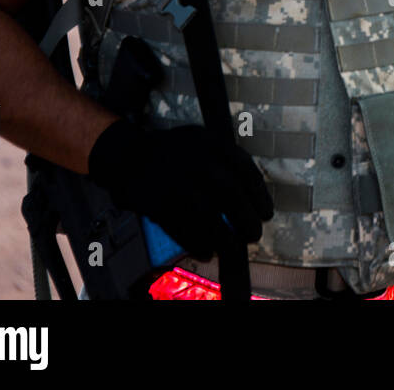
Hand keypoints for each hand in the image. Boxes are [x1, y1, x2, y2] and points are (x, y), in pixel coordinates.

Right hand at [87, 118, 273, 260]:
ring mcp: (175, 181)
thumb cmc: (174, 153)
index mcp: (210, 143)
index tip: (266, 212)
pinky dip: (198, 244)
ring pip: (207, 216)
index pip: (245, 169)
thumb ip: (226, 161)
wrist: (127, 155)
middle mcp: (195, 160)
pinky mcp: (157, 202)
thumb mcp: (202, 142)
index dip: (260, 195)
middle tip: (255, 233)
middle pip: (230, 194)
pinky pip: (183, 228)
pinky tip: (208, 252)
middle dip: (247, 219)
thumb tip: (253, 196)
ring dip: (225, 237)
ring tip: (235, 248)